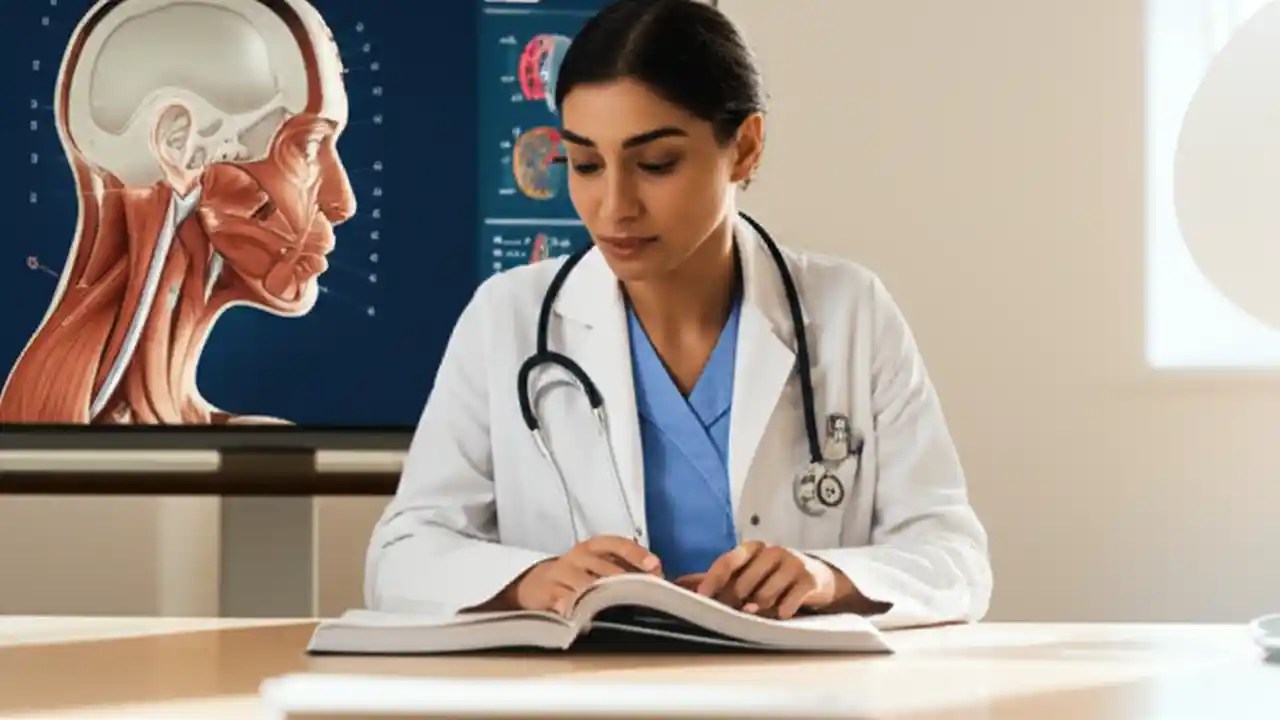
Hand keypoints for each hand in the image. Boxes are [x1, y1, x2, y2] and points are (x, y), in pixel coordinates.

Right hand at [501, 535, 661, 616]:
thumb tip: (659, 578)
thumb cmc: (578, 575)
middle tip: (647, 599)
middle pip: (607, 570)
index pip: (618, 544)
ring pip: (587, 587)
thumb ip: (626, 569)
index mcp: (594, 547)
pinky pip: (565, 602)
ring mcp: (562, 574)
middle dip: (628, 586)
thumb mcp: (599, 565)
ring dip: (605, 600)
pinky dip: (577, 611)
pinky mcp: (548, 593)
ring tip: (621, 611)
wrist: (536, 584)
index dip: (637, 554)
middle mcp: (578, 557)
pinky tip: (586, 619)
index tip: (655, 566)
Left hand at [676, 541, 837, 619]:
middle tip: (740, 610)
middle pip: (745, 582)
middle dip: (738, 601)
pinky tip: (782, 613)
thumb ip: (715, 579)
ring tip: (762, 611)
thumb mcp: (746, 573)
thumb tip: (679, 584)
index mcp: (752, 548)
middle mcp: (771, 551)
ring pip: (766, 594)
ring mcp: (792, 563)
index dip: (713, 580)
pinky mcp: (809, 578)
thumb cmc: (773, 576)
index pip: (727, 561)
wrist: (816, 577)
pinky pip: (789, 601)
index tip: (702, 598)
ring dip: (761, 609)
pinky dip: (782, 610)